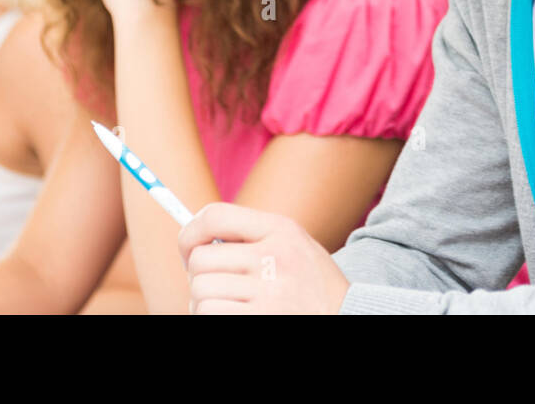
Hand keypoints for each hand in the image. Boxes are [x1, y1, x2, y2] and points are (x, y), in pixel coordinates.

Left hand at [178, 202, 349, 313]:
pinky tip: (232, 315)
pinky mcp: (262, 318)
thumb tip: (194, 238)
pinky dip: (211, 317)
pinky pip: (209, 314)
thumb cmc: (311, 284)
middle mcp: (274, 256)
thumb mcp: (292, 245)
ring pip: (200, 291)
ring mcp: (269, 291)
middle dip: (198, 276)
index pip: (214, 216)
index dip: (190, 234)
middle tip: (215, 287)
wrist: (346, 314)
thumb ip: (252, 237)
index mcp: (280, 229)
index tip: (188, 251)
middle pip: (200, 260)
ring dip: (203, 303)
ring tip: (227, 305)